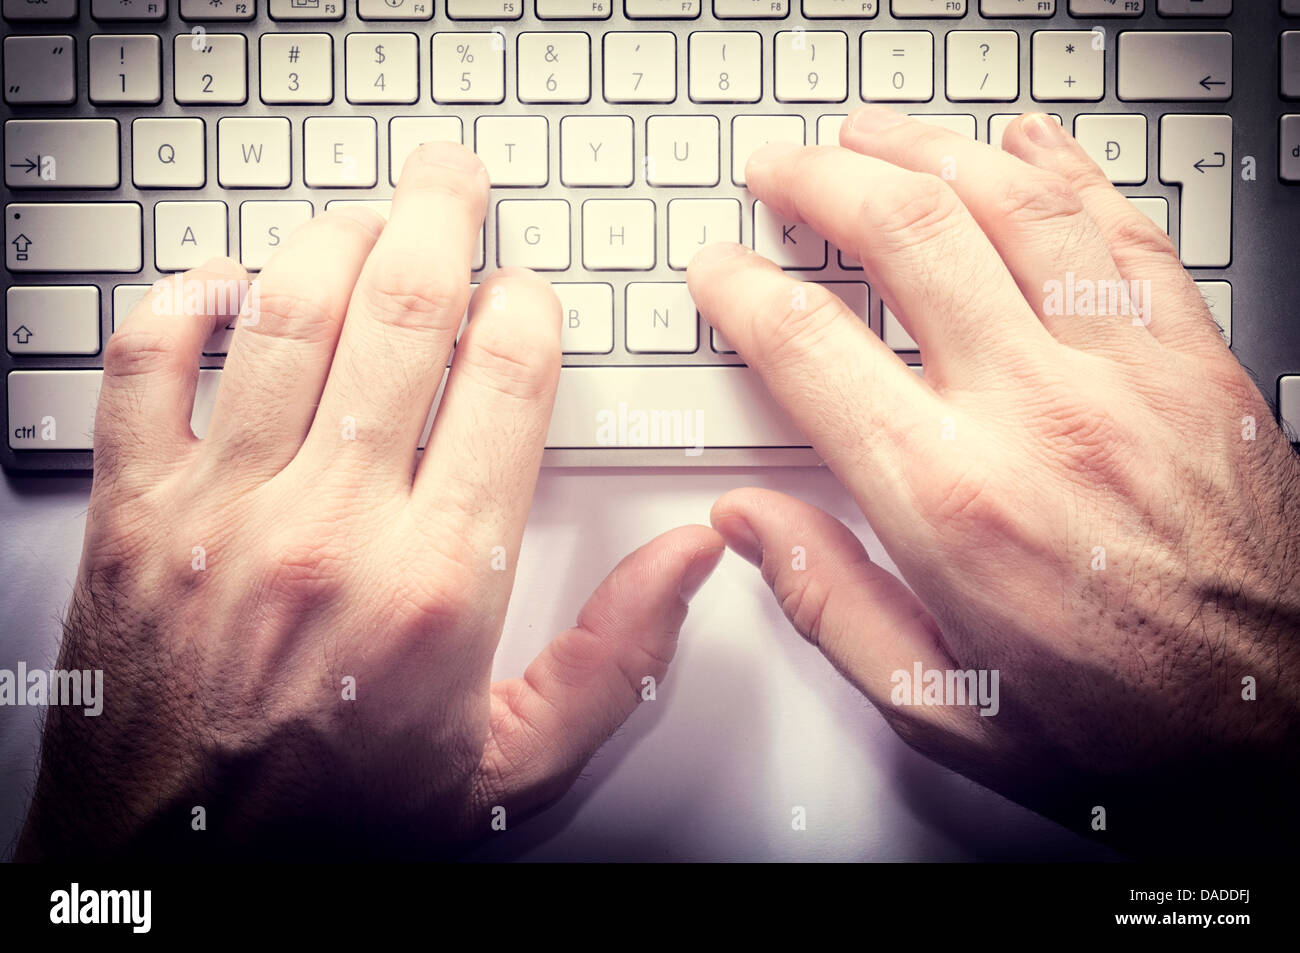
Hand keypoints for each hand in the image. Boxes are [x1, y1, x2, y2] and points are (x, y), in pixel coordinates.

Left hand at [17, 142, 723, 859]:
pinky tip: (224, 287)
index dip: (528, 309)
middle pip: (403, 311)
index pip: (506, 379)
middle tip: (453, 183)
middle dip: (441, 221)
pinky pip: (145, 363)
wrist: (181, 873)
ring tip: (366, 216)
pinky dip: (183, 302)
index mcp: (439, 582)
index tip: (528, 298)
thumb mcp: (514, 764)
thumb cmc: (343, 824)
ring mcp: (221, 509)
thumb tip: (694, 555)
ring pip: (289, 312)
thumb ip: (618, 654)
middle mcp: (330, 527)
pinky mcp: (134, 513)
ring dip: (335, 239)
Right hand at [688, 106, 1299, 858]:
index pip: (811, 348)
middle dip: (822, 181)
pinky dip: (1065, 169)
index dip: (743, 290)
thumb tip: (752, 523)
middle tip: (781, 173)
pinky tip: (1024, 144)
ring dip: (927, 151)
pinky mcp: (1196, 362)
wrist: (1282, 727)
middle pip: (906, 235)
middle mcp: (1040, 415)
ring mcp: (1128, 375)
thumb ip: (831, 605)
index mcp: (954, 501)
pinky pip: (1124, 230)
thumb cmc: (1125, 725)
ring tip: (873, 136)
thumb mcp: (943, 708)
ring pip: (1013, 201)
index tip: (721, 272)